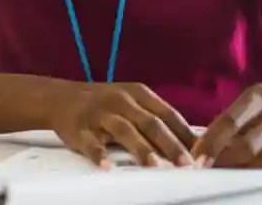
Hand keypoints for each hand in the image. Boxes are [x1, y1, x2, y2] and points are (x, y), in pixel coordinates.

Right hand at [46, 82, 197, 168]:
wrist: (60, 98)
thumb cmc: (104, 103)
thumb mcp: (131, 101)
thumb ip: (156, 118)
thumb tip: (190, 141)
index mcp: (137, 94)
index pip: (167, 114)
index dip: (185, 133)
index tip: (200, 152)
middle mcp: (120, 101)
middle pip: (150, 123)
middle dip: (170, 144)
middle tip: (186, 164)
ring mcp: (99, 114)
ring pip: (124, 131)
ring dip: (141, 149)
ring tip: (155, 166)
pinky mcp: (80, 129)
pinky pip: (90, 143)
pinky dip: (98, 154)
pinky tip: (107, 166)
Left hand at [191, 83, 261, 168]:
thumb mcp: (248, 101)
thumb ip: (228, 119)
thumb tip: (197, 142)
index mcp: (260, 94)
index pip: (230, 121)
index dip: (211, 142)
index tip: (197, 158)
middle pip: (248, 144)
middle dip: (226, 159)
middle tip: (211, 167)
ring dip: (247, 167)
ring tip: (234, 168)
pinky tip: (259, 168)